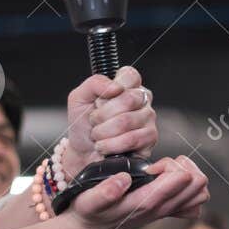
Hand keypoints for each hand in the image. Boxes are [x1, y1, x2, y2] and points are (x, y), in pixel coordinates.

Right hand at [59, 155, 209, 228]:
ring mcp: (166, 211)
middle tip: (160, 166)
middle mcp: (161, 209)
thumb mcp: (87, 201)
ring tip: (166, 171)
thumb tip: (124, 179)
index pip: (180, 180)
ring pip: (201, 192)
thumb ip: (104, 192)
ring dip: (189, 174)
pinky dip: (188, 190)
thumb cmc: (88, 213)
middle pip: (198, 184)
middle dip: (183, 166)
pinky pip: (194, 203)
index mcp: (146, 203)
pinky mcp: (166, 211)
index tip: (149, 167)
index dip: (168, 166)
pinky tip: (169, 182)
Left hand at [62, 66, 157, 180]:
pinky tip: (106, 146)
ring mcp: (148, 119)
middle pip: (129, 99)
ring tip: (98, 136)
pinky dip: (112, 145)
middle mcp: (141, 101)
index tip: (100, 99)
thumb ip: (94, 83)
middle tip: (94, 121)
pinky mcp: (150, 139)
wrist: (83, 153)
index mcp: (127, 86)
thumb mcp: (79, 98)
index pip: (131, 75)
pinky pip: (132, 139)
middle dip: (103, 114)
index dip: (114, 86)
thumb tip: (115, 87)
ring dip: (104, 132)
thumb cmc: (84, 125)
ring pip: (127, 121)